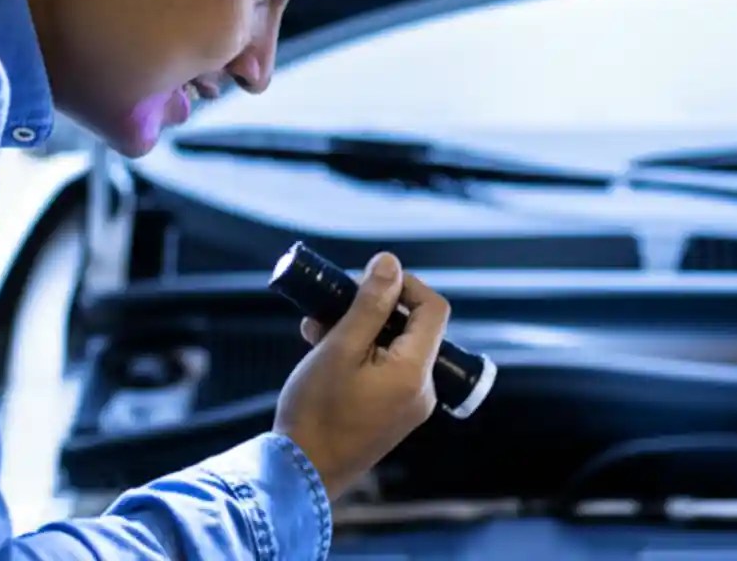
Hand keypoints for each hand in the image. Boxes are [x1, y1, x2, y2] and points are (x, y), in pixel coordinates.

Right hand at [273, 252, 449, 499]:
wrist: (302, 474)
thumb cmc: (317, 411)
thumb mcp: (340, 348)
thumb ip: (369, 304)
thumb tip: (391, 264)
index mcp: (415, 372)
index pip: (434, 309)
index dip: (407, 285)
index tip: (370, 279)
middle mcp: (422, 390)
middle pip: (414, 329)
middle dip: (375, 308)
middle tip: (336, 303)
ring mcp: (408, 406)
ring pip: (395, 349)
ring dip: (361, 330)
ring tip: (318, 327)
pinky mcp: (392, 415)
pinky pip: (385, 371)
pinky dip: (361, 354)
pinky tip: (323, 350)